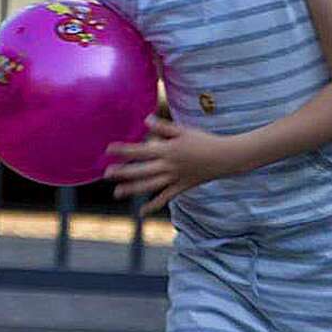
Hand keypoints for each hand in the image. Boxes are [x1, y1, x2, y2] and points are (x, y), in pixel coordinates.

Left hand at [103, 116, 229, 215]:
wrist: (226, 157)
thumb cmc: (203, 140)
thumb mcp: (183, 130)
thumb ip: (163, 127)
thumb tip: (145, 120)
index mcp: (168, 149)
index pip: (141, 150)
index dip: (124, 150)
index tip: (108, 149)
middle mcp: (169, 165)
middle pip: (142, 170)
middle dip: (124, 172)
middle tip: (106, 174)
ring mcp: (175, 178)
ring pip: (151, 186)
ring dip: (133, 189)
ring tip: (117, 193)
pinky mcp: (181, 188)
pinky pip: (165, 198)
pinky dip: (153, 205)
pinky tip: (142, 212)